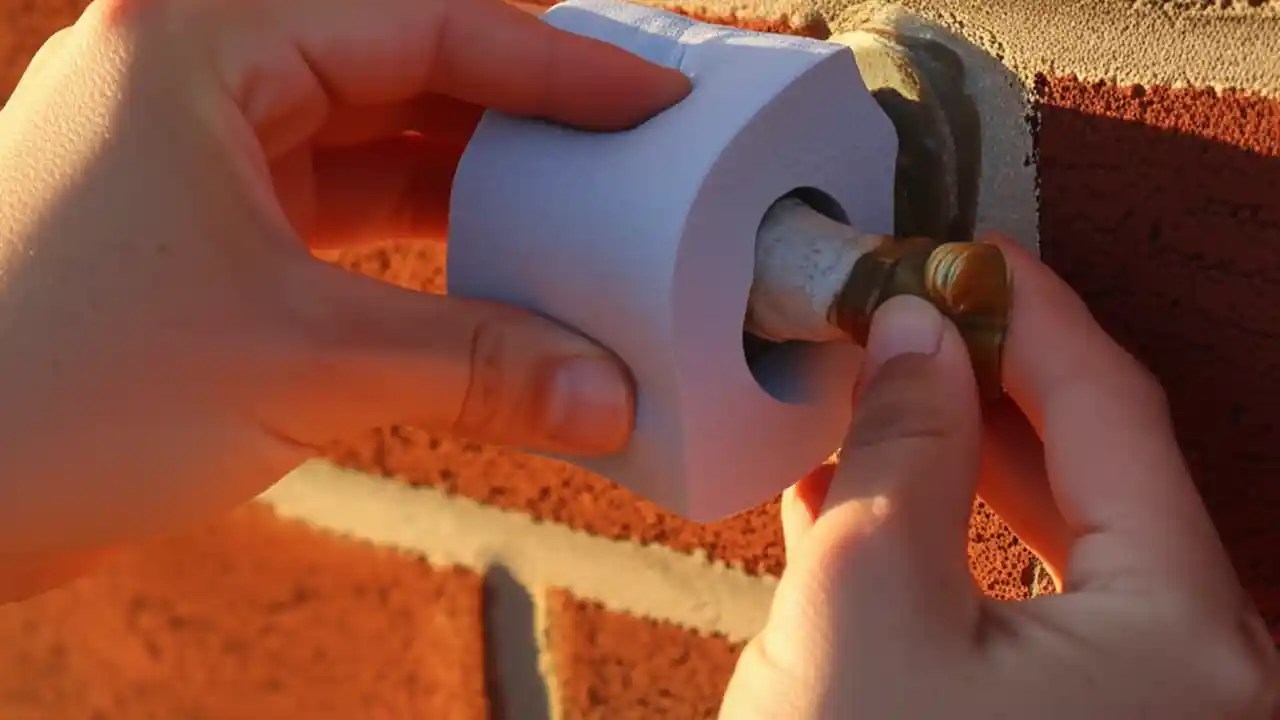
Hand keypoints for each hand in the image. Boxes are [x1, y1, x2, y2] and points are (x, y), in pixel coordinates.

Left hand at [0, 0, 688, 597]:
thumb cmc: (55, 391)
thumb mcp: (297, 363)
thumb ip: (474, 369)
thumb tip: (606, 396)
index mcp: (202, 45)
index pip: (422, 25)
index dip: (552, 68)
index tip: (650, 103)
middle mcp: (195, 73)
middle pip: (401, 67)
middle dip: (517, 117)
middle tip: (622, 155)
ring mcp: (193, 148)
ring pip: (371, 137)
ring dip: (469, 182)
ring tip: (571, 217)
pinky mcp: (199, 223)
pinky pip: (336, 202)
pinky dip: (415, 236)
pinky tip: (487, 269)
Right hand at [721, 236, 1278, 717]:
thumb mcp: (866, 605)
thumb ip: (904, 449)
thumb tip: (914, 331)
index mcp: (1184, 637)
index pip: (1113, 410)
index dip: (1028, 310)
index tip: (959, 247)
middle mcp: (1188, 672)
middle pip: (1096, 468)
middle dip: (988, 377)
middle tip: (904, 310)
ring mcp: (1125, 707)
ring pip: (1053, 534)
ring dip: (957, 453)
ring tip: (874, 385)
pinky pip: (1016, 600)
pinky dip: (942, 535)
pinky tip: (859, 488)